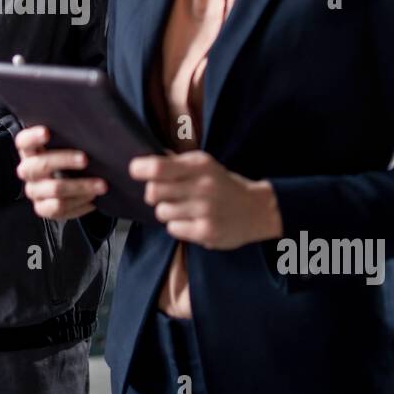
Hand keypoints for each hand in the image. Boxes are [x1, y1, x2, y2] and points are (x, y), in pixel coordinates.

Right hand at [15, 125, 105, 220]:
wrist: (65, 187)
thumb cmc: (67, 160)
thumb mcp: (65, 147)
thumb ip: (69, 138)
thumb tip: (92, 130)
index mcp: (30, 151)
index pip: (23, 141)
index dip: (32, 137)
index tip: (47, 132)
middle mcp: (28, 171)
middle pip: (41, 165)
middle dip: (65, 161)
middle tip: (85, 160)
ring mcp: (34, 191)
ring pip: (55, 190)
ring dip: (81, 187)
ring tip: (100, 185)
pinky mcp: (43, 208)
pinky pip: (60, 208)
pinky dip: (80, 204)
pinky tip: (93, 199)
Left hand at [129, 151, 280, 249]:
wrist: (256, 210)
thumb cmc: (223, 185)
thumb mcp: (205, 165)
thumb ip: (176, 162)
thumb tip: (145, 160)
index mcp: (199, 165)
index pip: (157, 167)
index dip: (140, 169)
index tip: (136, 171)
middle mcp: (202, 186)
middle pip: (153, 192)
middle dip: (154, 194)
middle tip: (166, 195)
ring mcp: (205, 211)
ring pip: (161, 212)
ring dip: (168, 212)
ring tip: (185, 209)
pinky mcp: (206, 232)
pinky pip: (173, 229)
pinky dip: (178, 226)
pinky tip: (192, 221)